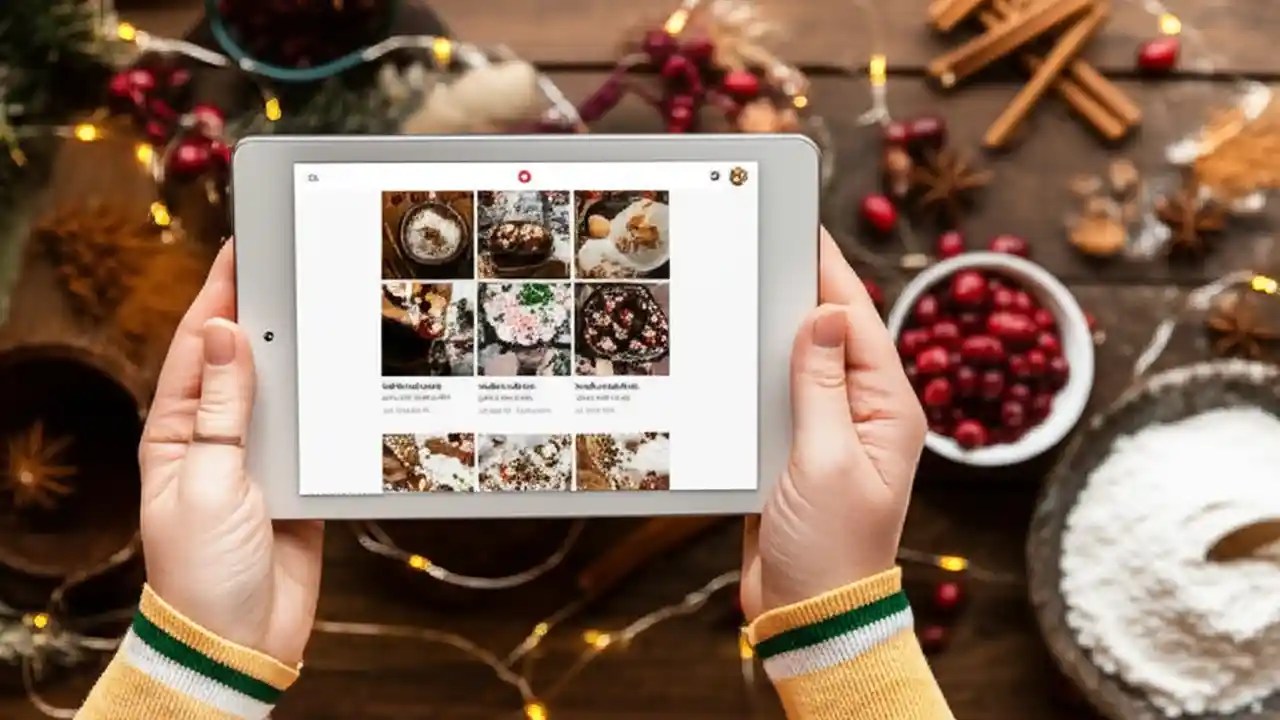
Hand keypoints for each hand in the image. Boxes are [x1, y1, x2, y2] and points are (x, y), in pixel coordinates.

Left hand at [139, 242, 323, 666]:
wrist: (241, 639)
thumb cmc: (201, 568)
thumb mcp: (205, 479)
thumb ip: (222, 407)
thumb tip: (230, 334)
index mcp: (176, 432)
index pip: (199, 349)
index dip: (218, 298)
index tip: (239, 251)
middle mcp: (217, 437)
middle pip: (245, 361)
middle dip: (266, 314)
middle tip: (294, 265)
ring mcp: (261, 458)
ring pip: (286, 391)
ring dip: (304, 356)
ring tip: (328, 307)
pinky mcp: (299, 480)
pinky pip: (317, 429)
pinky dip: (332, 403)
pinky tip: (351, 376)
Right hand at [741, 229, 925, 619]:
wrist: (811, 618)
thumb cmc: (832, 548)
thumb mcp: (826, 460)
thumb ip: (822, 386)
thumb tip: (826, 314)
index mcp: (887, 408)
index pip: (858, 321)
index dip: (830, 271)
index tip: (802, 226)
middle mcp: (861, 413)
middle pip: (828, 335)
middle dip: (797, 291)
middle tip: (759, 243)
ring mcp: (827, 433)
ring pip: (797, 364)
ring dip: (769, 332)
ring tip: (737, 286)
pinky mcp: (794, 454)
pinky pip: (774, 400)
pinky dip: (751, 375)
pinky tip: (724, 355)